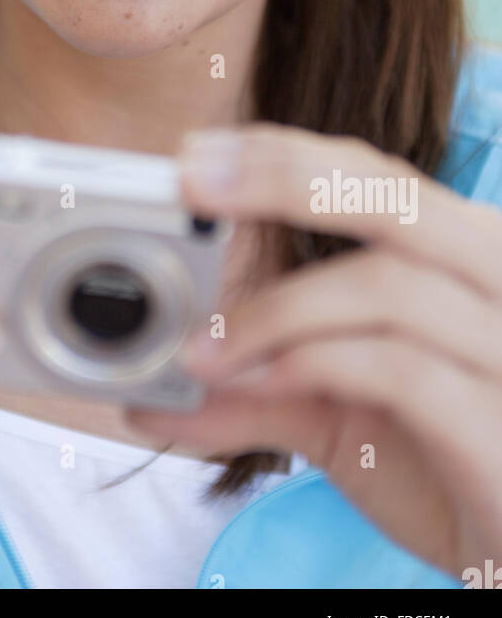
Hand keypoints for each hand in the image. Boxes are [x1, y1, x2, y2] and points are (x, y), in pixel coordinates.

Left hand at [124, 123, 501, 580]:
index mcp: (462, 254)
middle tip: (192, 182)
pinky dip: (317, 364)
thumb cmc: (443, 462)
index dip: (283, 155)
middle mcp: (497, 282)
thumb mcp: (339, 415)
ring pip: (388, 286)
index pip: (374, 174)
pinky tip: (260, 382)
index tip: (196, 156)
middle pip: (393, 197)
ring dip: (276, 310)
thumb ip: (256, 392)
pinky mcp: (501, 428)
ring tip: (198, 351)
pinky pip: (404, 372)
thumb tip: (150, 401)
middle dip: (282, 179)